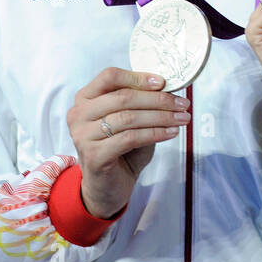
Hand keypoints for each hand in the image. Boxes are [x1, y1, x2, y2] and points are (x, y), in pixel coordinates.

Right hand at [67, 67, 188, 218]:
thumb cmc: (121, 148)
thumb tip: (168, 87)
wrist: (108, 185)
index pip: (110, 76)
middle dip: (158, 100)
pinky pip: (130, 138)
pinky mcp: (93, 155)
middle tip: (183, 104)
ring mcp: (82, 135)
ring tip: (182, 118)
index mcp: (86, 98)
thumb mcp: (131, 118)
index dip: (138, 77)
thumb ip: (141, 101)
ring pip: (128, 118)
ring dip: (161, 117)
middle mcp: (79, 114)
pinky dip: (155, 133)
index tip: (164, 83)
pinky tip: (171, 133)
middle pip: (123, 97)